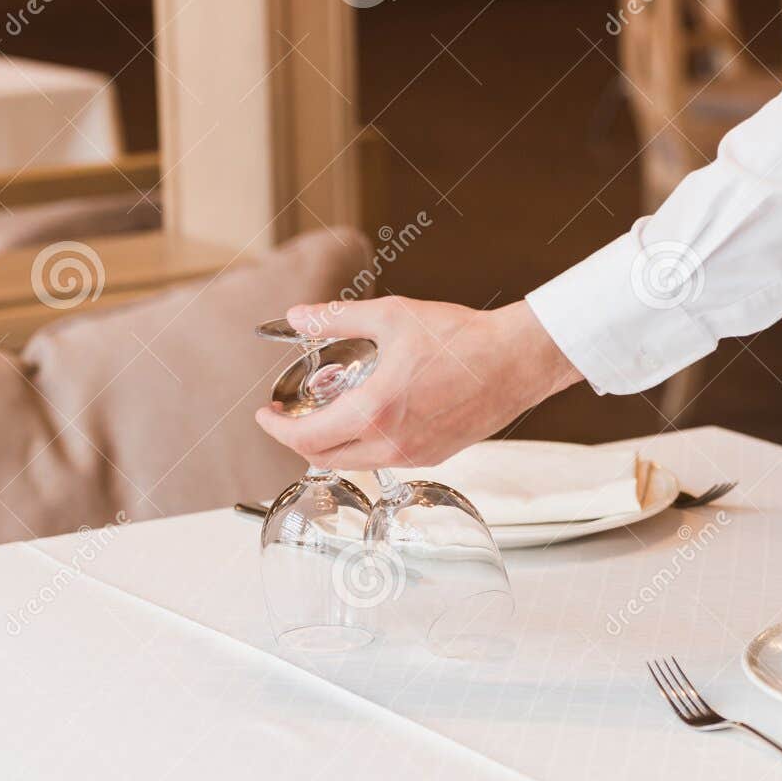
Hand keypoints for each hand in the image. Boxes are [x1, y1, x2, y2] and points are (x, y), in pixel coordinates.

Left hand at [254, 297, 583, 469]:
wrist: (515, 361)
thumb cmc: (461, 338)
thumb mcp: (392, 318)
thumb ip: (337, 320)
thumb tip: (297, 317)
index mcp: (375, 411)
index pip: (306, 437)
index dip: (277, 428)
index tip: (266, 414)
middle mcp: (391, 443)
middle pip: (323, 458)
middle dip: (297, 439)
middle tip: (289, 416)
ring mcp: (413, 456)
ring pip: (352, 463)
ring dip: (329, 443)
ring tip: (326, 412)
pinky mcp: (432, 457)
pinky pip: (382, 459)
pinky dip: (360, 444)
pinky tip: (367, 415)